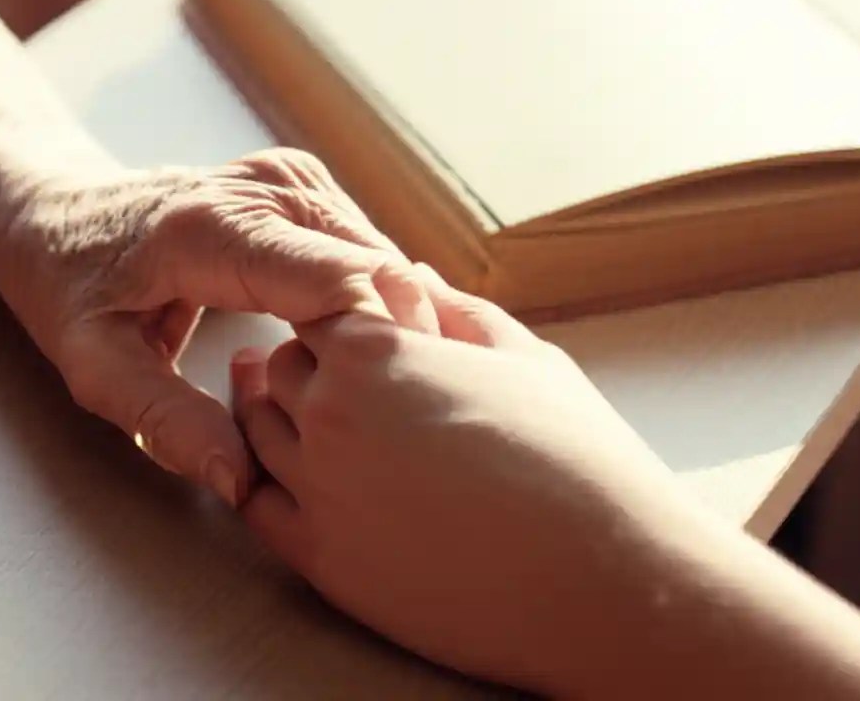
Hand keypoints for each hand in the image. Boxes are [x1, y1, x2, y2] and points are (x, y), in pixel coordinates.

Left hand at [0, 148, 436, 506]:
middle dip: (405, 348)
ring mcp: (289, 178)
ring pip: (387, 259)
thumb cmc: (68, 288)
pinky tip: (366, 351)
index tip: (397, 417)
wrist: (53, 210)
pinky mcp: (302, 183)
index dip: (385, 350)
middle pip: (381, 271)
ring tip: (385, 395)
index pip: (343, 283)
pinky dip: (380, 301)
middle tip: (402, 424)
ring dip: (399, 327)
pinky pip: (370, 248)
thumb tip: (238, 481)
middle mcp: (263, 188)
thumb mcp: (94, 366)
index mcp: (213, 230)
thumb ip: (165, 420)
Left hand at [230, 267, 681, 694]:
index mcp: (375, 350)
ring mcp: (315, 489)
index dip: (333, 314)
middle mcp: (327, 412)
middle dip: (303, 365)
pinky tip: (290, 477)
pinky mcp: (319, 560)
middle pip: (280, 369)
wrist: (603, 583)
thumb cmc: (579, 460)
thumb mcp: (526, 359)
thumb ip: (456, 311)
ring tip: (313, 420)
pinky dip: (261, 482)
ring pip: (257, 432)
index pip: (315, 308)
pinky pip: (257, 505)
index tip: (350, 326)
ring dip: (273, 417)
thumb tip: (413, 277)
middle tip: (331, 375)